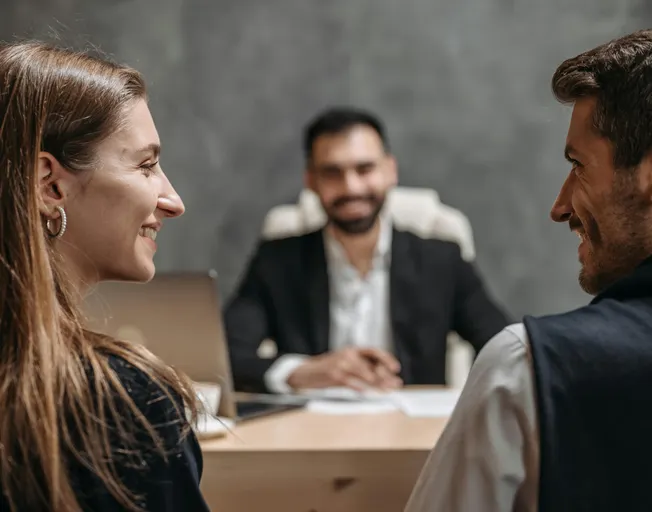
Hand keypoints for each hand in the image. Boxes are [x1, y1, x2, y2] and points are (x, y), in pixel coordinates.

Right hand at [286, 347, 402, 390]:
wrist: (306, 372)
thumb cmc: (327, 370)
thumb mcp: (345, 365)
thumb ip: (361, 369)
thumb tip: (382, 378)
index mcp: (352, 350)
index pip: (374, 351)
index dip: (386, 358)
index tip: (396, 368)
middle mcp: (348, 354)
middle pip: (372, 364)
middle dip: (385, 375)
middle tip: (395, 384)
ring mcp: (341, 364)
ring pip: (364, 374)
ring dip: (377, 383)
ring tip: (386, 389)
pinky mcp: (333, 374)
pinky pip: (350, 381)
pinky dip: (359, 387)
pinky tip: (366, 391)